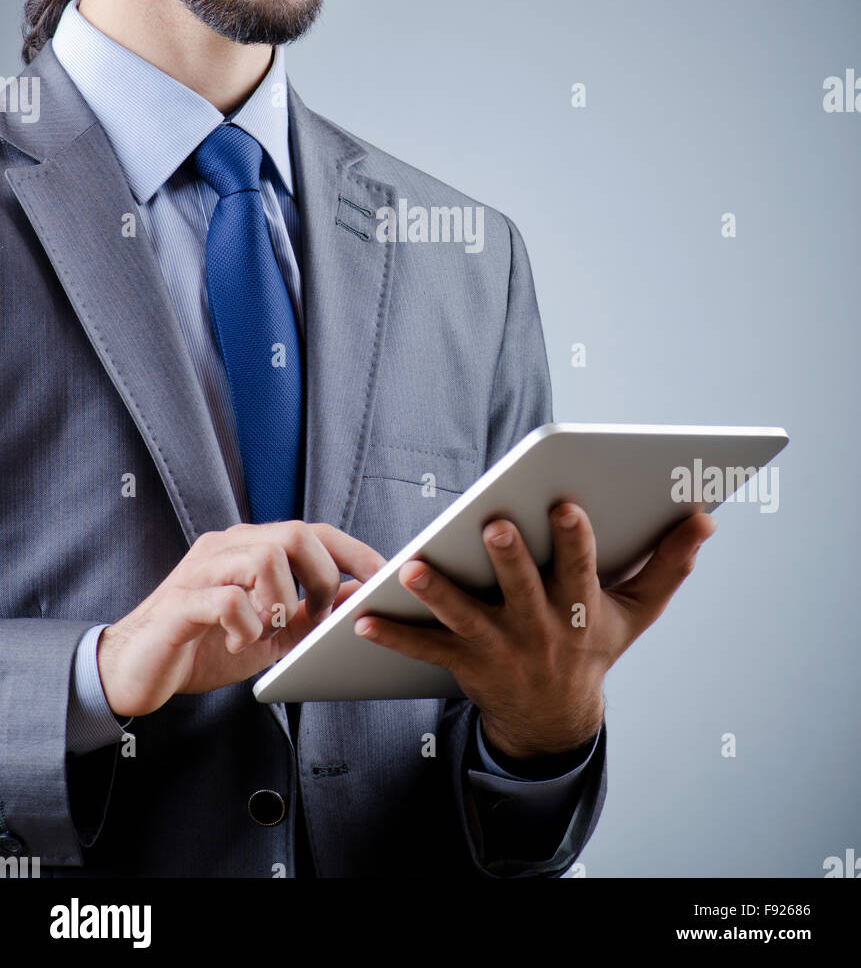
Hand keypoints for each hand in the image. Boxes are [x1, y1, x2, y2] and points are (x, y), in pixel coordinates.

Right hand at [98, 521, 384, 716]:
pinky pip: (228, 600)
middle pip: (293, 534)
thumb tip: (356, 596)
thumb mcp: (269, 634)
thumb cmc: (203, 647)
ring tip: (266, 633)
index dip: (351, 552)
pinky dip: (245, 626)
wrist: (133, 670)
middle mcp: (225, 548)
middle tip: (311, 617)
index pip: (310, 530)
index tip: (382, 578)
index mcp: (248, 549)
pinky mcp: (180, 603)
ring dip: (281, 604)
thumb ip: (308, 613)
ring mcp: (200, 571)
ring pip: (264, 559)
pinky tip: (235, 643)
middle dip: (319, 578)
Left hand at [354, 501, 715, 760]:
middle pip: (522, 590)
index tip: (566, 502)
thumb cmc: (594, 644)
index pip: (580, 570)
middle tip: (492, 523)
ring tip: (414, 568)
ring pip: (466, 618)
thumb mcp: (636, 611)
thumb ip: (669, 562)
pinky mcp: (463, 663)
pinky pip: (424, 649)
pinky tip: (362, 619)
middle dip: (509, 557)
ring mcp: (499, 648)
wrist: (555, 718)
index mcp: (579, 610)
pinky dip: (393, 635)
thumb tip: (704, 515)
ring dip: (440, 594)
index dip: (576, 538)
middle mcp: (539, 629)